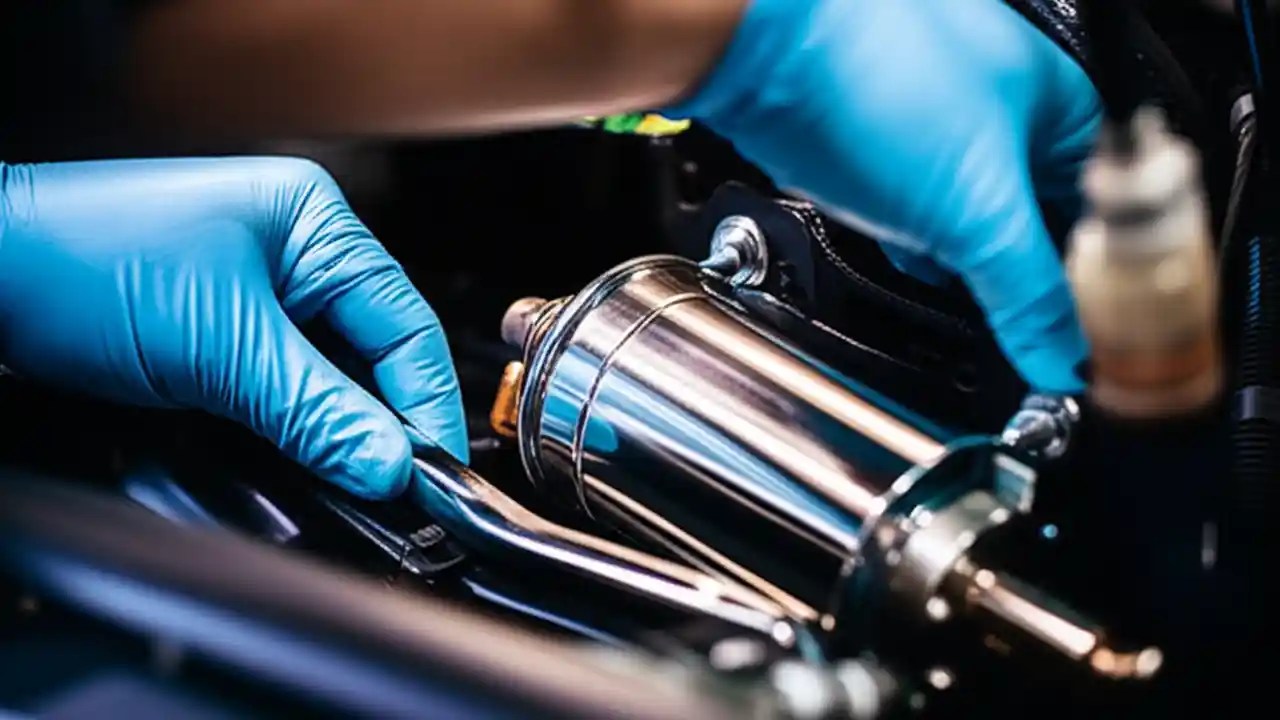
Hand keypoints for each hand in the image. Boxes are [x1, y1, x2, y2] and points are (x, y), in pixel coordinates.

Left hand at [0, 157, 466, 496]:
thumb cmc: (77, 263)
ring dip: (339, 421)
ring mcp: (255, 289)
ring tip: (351, 470)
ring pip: (331, 372)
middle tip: (395, 481)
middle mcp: (293, 250)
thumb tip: (389, 461)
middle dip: (384, 416)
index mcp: (313, 222)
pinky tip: (305, 449)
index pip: (404, 323)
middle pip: (373, 350)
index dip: (425, 401)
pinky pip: (287, 381)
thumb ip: (317, 412)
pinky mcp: (222, 328)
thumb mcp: (221, 347)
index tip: (429, 467)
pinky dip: (299, 420)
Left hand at [671, 0, 1101, 391]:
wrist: (758, 47)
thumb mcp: (977, 212)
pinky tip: (919, 260)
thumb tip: (1066, 356)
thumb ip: (1029, 294)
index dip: (1098, 283)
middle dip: (1032, 274)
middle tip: (1032, 337)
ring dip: (974, 260)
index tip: (1083, 343)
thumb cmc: (874, 83)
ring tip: (983, 312)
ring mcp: (938, 118)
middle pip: (1040, 212)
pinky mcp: (879, 137)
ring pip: (976, 207)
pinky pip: (919, 198)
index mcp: (1058, 105)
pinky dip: (922, 236)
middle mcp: (1005, 103)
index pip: (1106, 212)